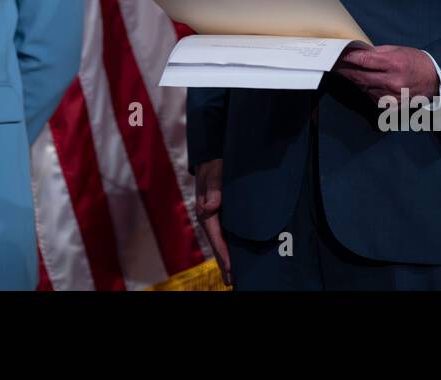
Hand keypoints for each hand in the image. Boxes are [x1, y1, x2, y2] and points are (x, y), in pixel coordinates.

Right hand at [194, 159, 231, 287]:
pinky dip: (228, 249)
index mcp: (205, 210)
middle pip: (217, 245)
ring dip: (226, 259)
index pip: (215, 236)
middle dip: (224, 264)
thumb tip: (211, 206)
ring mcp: (213, 218)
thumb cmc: (214, 163)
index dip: (224, 253)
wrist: (212, 157)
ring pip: (220, 243)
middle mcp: (208, 217)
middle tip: (233, 283)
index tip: (231, 268)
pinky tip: (235, 259)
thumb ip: (214, 186)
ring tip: (233, 279)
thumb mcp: (214, 170)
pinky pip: (224, 236)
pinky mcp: (220, 216)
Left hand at [332, 44, 438, 101]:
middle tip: (334, 65)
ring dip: (355, 81)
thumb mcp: (398, 50)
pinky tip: (365, 84)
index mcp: (394, 64)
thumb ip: (376, 53)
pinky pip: (373, 98)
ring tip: (346, 73)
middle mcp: (393, 82)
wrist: (435, 81)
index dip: (348, 59)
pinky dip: (367, 91)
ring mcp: (393, 96)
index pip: (364, 61)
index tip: (338, 56)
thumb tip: (357, 53)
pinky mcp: (393, 107)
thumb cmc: (416, 62)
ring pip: (364, 89)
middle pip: (360, 77)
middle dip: (346, 71)